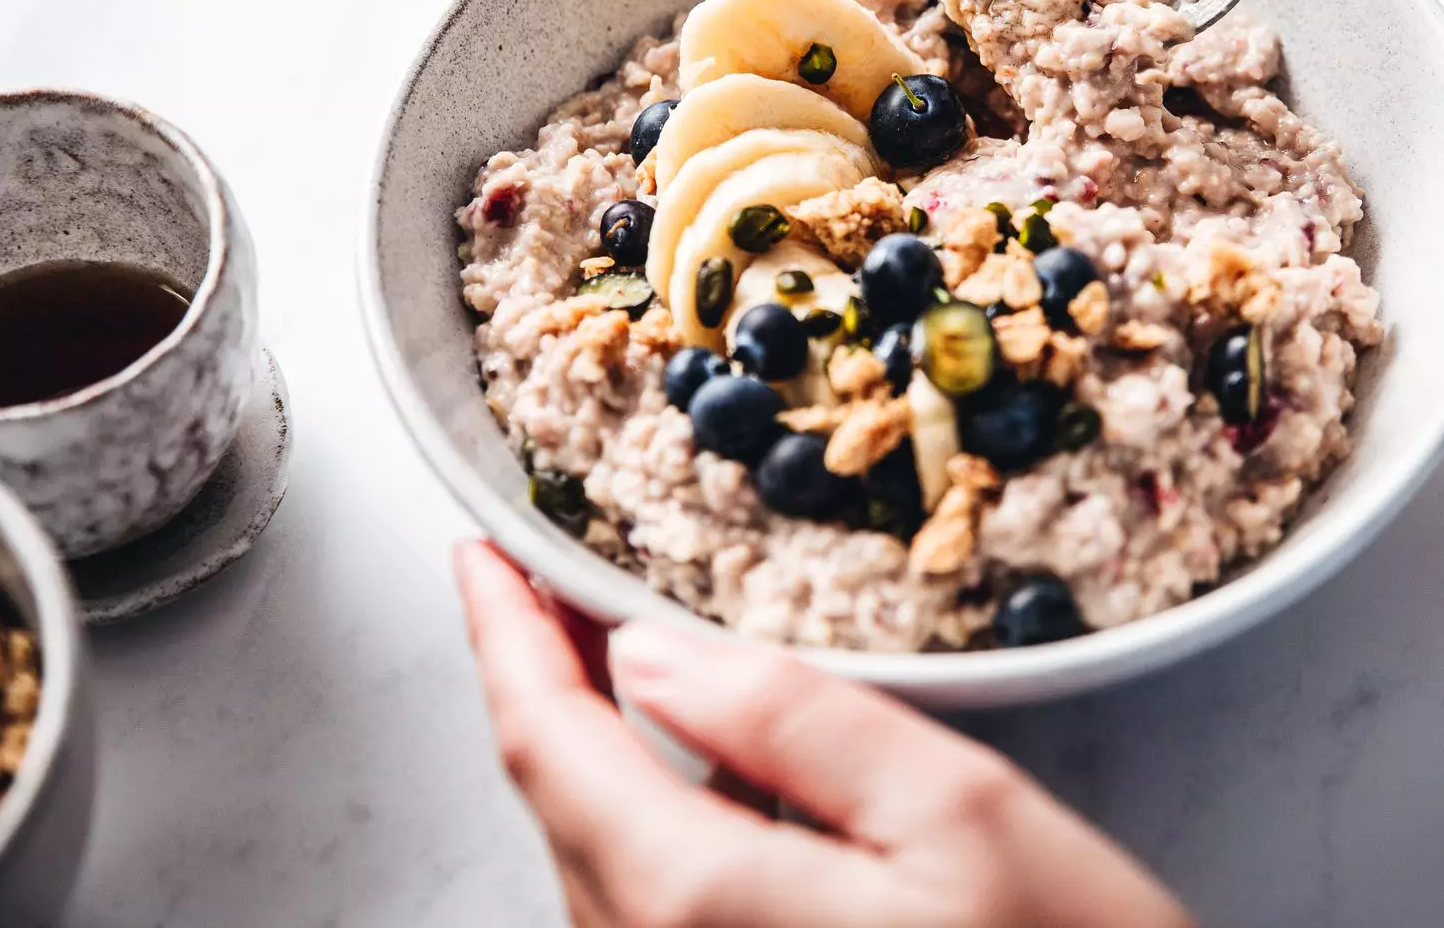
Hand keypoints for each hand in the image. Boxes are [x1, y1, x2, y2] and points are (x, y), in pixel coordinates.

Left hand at [453, 542, 1195, 927]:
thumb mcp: (958, 816)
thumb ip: (794, 724)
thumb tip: (651, 656)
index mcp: (696, 900)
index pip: (548, 743)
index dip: (504, 632)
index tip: (485, 551)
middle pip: (559, 800)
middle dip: (543, 675)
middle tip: (552, 575)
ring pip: (596, 855)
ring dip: (589, 743)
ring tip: (608, 647)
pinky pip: (647, 904)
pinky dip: (641, 810)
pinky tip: (690, 765)